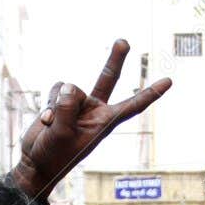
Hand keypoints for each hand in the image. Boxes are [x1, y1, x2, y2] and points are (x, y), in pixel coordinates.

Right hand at [12, 40, 171, 200]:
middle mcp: (94, 110)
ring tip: (53, 125)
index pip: (132, 106)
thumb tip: (69, 86)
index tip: (169, 81)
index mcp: (104, 123)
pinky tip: (46, 120)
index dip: (150, 94)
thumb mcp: (62, 133)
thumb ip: (67, 107)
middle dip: (116, 59)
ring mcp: (77, 105)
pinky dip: (48, 103)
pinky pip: (56, 90)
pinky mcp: (61, 102)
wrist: (36, 163)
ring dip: (57, 104)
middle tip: (124, 41)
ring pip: (70, 87)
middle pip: (108, 79)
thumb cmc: (54, 155)